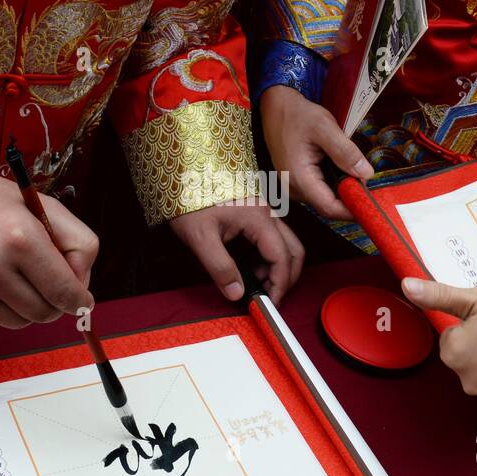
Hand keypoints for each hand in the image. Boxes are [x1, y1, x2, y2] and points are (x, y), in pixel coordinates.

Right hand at [0, 167, 96, 327]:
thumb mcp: (43, 206)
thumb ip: (78, 243)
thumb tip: (82, 288)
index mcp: (21, 238)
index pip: (65, 291)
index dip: (80, 300)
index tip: (83, 300)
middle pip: (46, 312)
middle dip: (55, 302)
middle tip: (49, 282)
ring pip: (21, 322)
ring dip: (28, 306)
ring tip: (18, 276)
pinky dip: (0, 305)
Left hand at [169, 200, 303, 304]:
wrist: (182, 171)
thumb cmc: (190, 198)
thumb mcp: (199, 237)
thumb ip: (219, 267)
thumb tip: (236, 293)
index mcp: (258, 218)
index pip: (282, 257)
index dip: (280, 284)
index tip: (269, 304)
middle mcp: (267, 213)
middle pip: (294, 250)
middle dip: (287, 277)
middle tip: (269, 297)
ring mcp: (263, 211)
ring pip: (286, 243)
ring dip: (278, 267)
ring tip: (255, 283)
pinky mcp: (255, 212)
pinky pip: (273, 237)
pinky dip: (269, 257)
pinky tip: (249, 266)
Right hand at [259, 85, 373, 218]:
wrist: (275, 107)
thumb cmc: (297, 115)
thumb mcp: (325, 128)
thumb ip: (346, 152)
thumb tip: (367, 175)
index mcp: (298, 178)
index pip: (330, 208)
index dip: (353, 209)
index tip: (373, 203)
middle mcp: (292, 189)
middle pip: (328, 206)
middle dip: (350, 198)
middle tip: (369, 183)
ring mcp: (291, 187)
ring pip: (324, 199)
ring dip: (342, 190)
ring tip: (356, 173)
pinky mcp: (294, 182)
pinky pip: (318, 191)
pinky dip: (333, 185)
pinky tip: (341, 169)